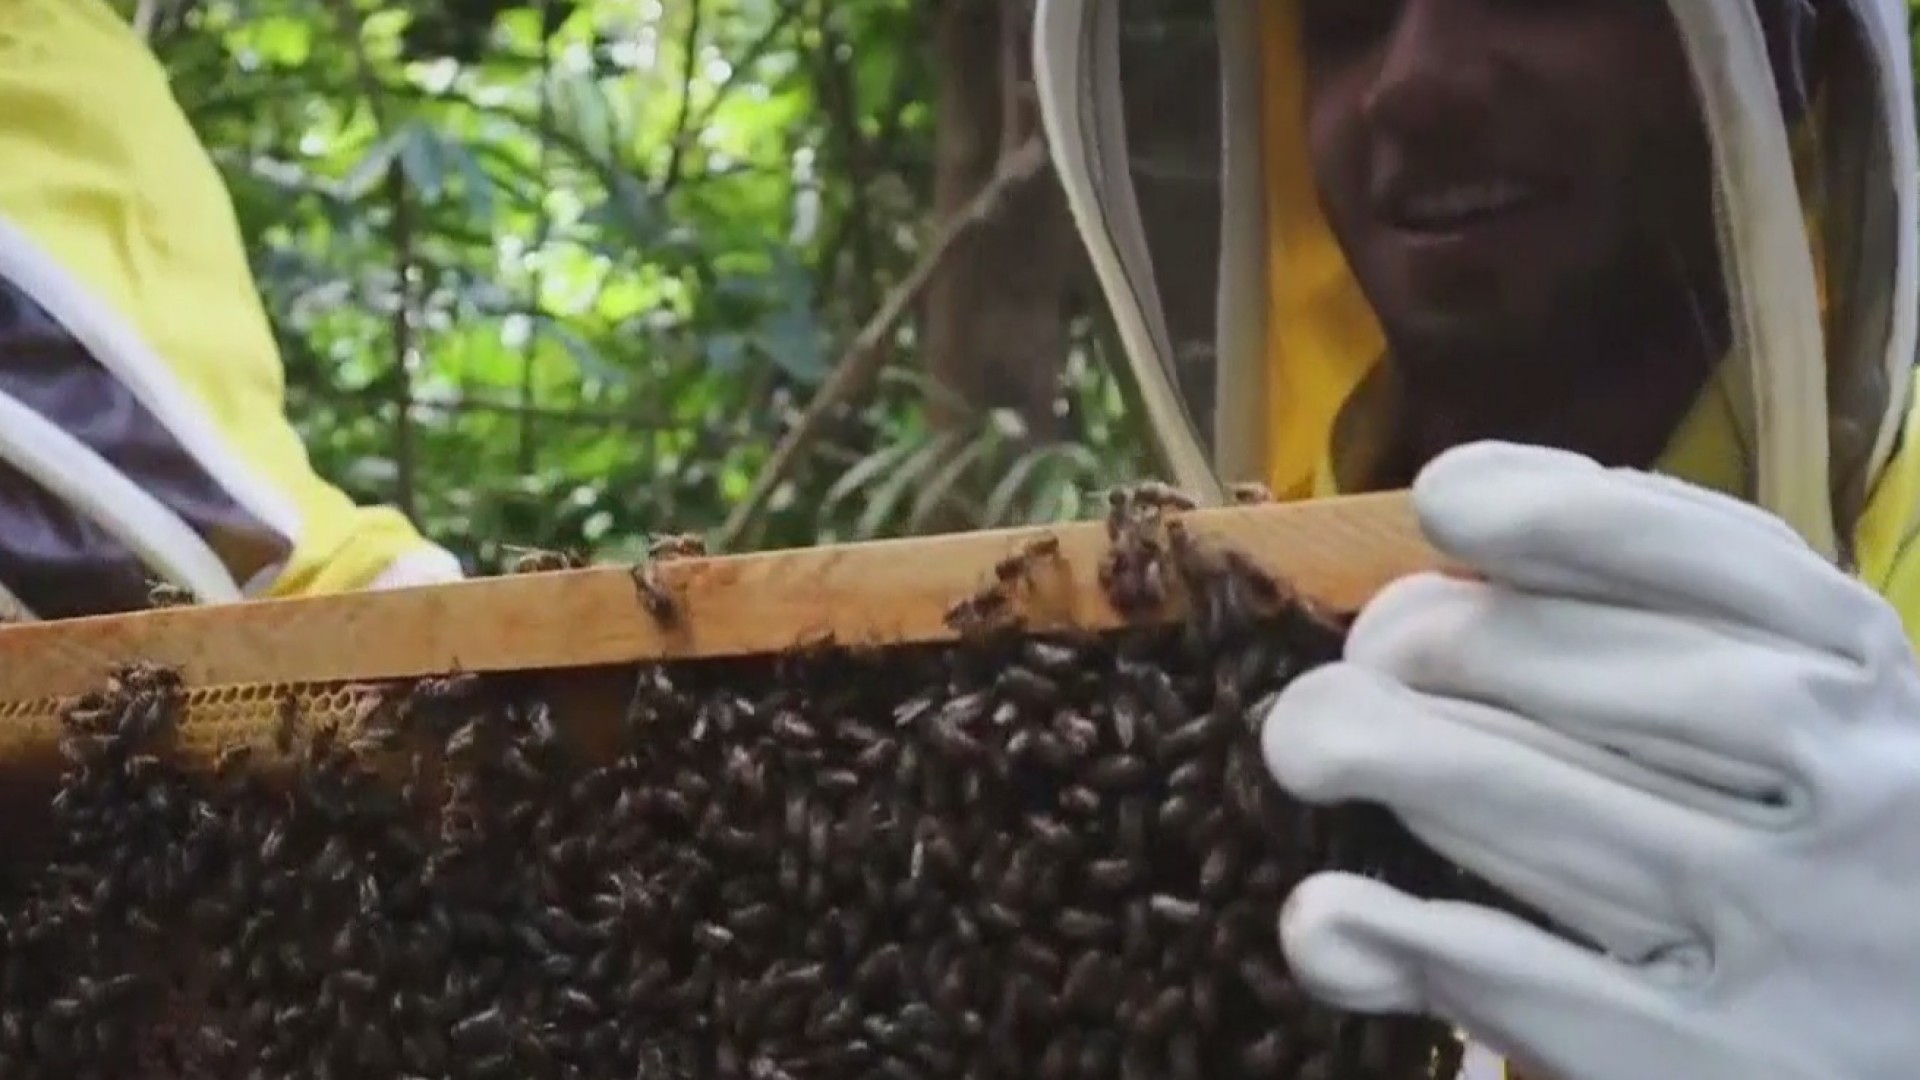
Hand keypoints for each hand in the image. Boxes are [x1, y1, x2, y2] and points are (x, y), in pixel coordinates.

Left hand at [1258, 441, 1919, 1079]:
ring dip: (1406, 766)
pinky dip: (1419, 945)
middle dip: (1445, 650)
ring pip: (1561, 818)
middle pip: (1614, 684)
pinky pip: (1547, 990)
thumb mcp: (1811, 692)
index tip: (1442, 503)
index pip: (1718, 565)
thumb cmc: (1838, 829)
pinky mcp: (1726, 1068)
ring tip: (1305, 745)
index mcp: (1866, 675)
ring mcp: (1792, 938)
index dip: (1563, 522)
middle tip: (1354, 666)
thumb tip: (1462, 505)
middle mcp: (1851, 792)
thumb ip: (1678, 604)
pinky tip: (1325, 917)